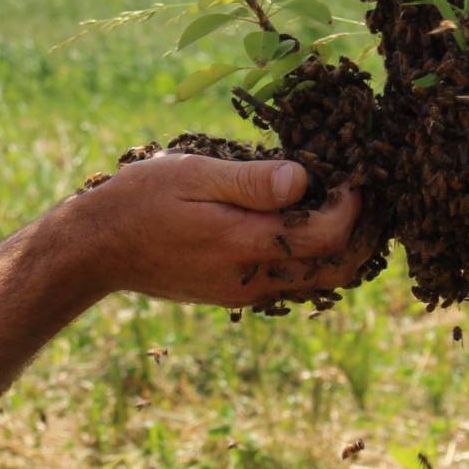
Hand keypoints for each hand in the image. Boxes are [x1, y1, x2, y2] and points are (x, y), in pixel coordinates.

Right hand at [75, 152, 369, 306]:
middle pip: (336, 269)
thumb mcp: (192, 174)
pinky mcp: (236, 295)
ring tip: (347, 207)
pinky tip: (309, 225)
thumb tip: (303, 179)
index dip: (354, 206)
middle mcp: (254, 278)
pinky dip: (314, 259)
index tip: (357, 174)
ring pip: (319, 282)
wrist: (97, 250)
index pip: (327, 236)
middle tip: (370, 196)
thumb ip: (250, 181)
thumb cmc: (141, 201)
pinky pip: (293, 283)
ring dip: (342, 249)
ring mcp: (247, 292)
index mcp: (246, 244)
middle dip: (363, 234)